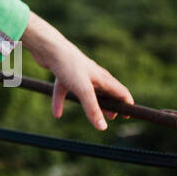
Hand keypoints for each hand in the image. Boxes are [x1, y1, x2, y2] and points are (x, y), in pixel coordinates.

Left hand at [20, 11, 134, 130]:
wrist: (48, 47)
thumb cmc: (69, 65)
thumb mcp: (83, 90)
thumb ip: (93, 109)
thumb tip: (103, 128)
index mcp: (103, 78)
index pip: (121, 92)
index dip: (126, 104)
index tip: (128, 115)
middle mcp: (93, 75)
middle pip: (105, 92)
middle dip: (109, 105)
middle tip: (112, 117)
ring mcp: (78, 74)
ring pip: (85, 92)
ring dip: (89, 104)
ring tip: (93, 116)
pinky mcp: (63, 74)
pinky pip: (64, 90)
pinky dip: (61, 102)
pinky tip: (56, 114)